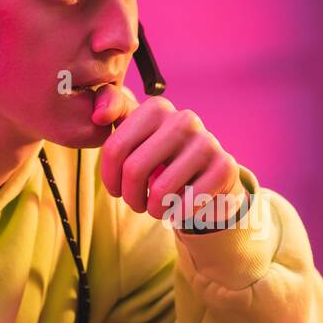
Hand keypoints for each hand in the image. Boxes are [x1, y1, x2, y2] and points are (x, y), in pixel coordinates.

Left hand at [94, 86, 244, 222]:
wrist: (209, 180)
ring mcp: (206, 141)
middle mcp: (184, 118)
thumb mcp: (136, 135)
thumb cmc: (163, 160)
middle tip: (137, 204)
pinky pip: (186, 202)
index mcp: (157, 108)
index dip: (110, 179)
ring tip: (158, 208)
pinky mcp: (224, 167)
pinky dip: (176, 214)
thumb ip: (114, 112)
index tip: (116, 190)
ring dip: (153, 209)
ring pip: (159, 190)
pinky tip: (179, 209)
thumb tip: (98, 116)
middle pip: (134, 169)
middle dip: (130, 197)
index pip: (115, 149)